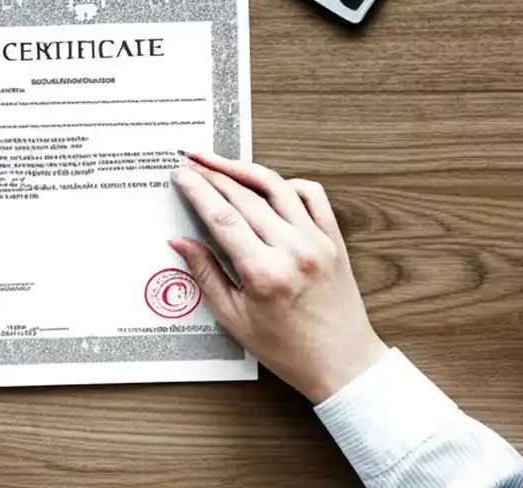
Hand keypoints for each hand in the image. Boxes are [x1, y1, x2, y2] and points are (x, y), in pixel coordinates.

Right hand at [169, 154, 386, 402]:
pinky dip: (288, 183)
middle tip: (191, 160)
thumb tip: (180, 242)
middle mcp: (292, 250)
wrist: (342, 363)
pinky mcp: (334, 240)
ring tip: (221, 160)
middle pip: (244, 196)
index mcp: (264, 273)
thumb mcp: (234, 319)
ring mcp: (317, 241)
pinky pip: (312, 195)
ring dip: (244, 168)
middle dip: (213, 173)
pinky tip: (268, 185)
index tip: (181, 175)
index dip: (198, 191)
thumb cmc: (288, 349)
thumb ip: (206, 274)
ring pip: (276, 186)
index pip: (222, 217)